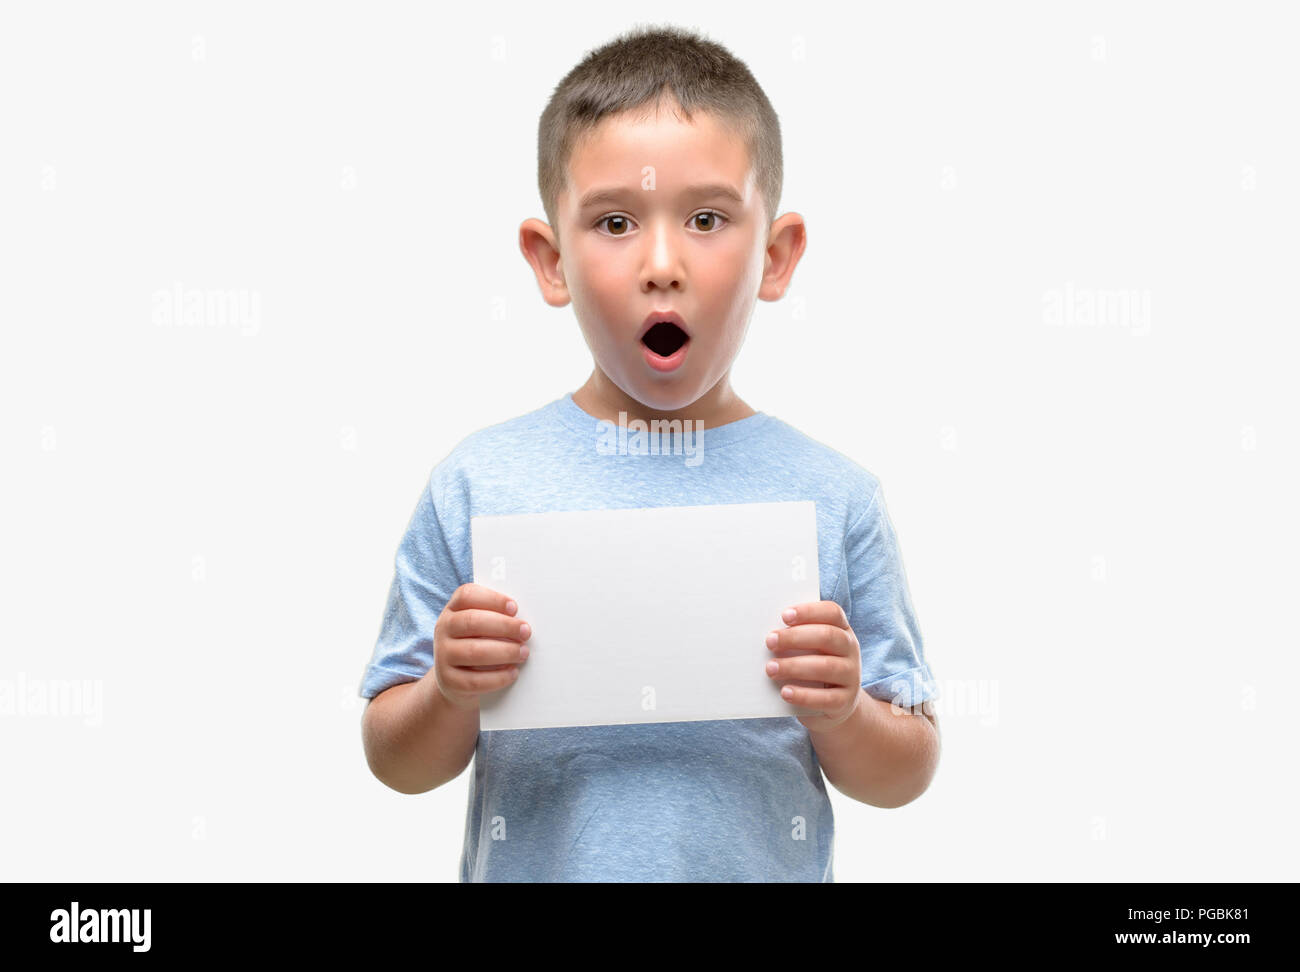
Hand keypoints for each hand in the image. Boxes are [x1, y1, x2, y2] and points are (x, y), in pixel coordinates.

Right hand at [432, 583, 531, 709]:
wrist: (454, 680)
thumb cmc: (476, 645)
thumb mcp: (480, 627)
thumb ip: (496, 617)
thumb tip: (523, 621)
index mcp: (453, 610)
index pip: (467, 595)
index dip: (492, 599)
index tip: (514, 608)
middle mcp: (443, 629)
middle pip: (472, 621)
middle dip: (504, 626)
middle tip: (526, 632)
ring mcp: (443, 655)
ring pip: (474, 651)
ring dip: (505, 652)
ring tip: (523, 653)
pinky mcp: (448, 680)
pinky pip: (475, 680)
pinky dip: (498, 677)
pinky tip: (513, 672)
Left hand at [766, 600, 861, 732]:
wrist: (836, 704)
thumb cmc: (813, 666)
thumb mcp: (810, 648)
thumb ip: (796, 637)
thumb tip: (769, 635)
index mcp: (842, 629)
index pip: (832, 612)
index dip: (809, 611)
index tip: (784, 616)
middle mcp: (850, 649)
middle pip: (827, 636)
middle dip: (795, 637)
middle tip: (770, 641)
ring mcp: (851, 675)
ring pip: (826, 667)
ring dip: (794, 666)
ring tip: (771, 669)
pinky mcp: (845, 701)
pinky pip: (826, 698)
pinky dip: (803, 695)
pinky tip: (785, 692)